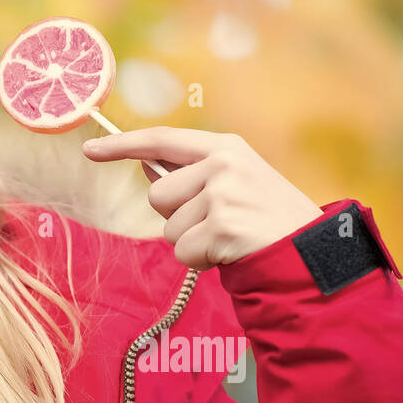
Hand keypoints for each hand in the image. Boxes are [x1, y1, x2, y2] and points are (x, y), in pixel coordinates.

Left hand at [82, 127, 323, 269]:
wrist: (314, 253)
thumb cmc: (270, 219)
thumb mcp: (236, 182)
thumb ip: (192, 173)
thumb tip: (144, 163)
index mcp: (225, 147)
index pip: (161, 139)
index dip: (121, 145)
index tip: (89, 150)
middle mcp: (222, 164)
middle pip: (157, 195)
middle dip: (176, 218)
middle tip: (216, 224)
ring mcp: (223, 194)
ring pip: (169, 229)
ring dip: (192, 243)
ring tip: (229, 239)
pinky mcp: (223, 226)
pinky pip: (184, 252)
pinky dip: (202, 262)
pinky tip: (231, 254)